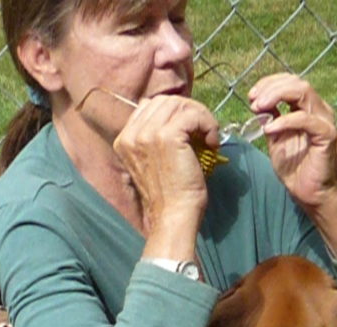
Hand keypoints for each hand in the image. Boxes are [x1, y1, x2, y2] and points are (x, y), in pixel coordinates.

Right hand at [112, 94, 217, 242]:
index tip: (191, 129)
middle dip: (190, 111)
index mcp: (124, 139)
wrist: (173, 216)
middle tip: (204, 131)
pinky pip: (193, 115)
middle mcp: (132, 134)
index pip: (150, 105)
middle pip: (166, 101)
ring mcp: (147, 134)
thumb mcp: (153, 161)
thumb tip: (180, 116)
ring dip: (201, 117)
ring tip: (209, 138)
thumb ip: (155, 138)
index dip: (175, 112)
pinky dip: (208, 124)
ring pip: (180, 105)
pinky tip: (212, 143)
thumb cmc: (169, 194)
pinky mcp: (167, 137)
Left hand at [248, 73, 336, 212]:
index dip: (269, 83)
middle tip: (253, 101)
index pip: (290, 82)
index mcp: (307, 107)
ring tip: (258, 108)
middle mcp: (318, 109)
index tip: (251, 95)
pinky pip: (306, 119)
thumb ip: (269, 119)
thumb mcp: (275, 138)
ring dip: (277, 96)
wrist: (307, 191)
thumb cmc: (293, 166)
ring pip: (303, 92)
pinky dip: (285, 120)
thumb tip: (257, 103)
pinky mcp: (327, 134)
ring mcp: (324, 120)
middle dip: (271, 87)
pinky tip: (270, 129)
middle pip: (297, 82)